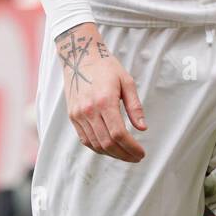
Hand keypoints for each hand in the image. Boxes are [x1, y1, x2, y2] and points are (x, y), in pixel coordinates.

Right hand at [55, 23, 146, 162]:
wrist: (80, 57)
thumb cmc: (106, 67)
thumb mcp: (126, 82)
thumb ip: (135, 106)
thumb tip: (143, 128)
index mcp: (104, 101)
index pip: (119, 134)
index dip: (131, 147)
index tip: (141, 153)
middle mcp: (89, 110)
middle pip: (107, 143)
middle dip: (124, 154)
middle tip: (136, 157)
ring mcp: (78, 115)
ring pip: (96, 144)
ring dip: (112, 154)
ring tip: (125, 154)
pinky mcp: (72, 116)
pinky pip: (85, 139)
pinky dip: (98, 148)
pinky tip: (110, 148)